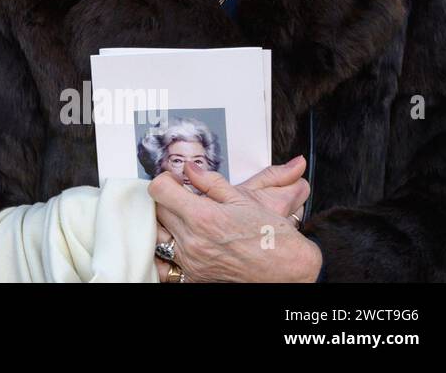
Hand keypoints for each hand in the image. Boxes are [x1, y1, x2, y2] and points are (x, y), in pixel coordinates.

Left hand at [152, 157, 320, 281]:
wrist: (288, 270)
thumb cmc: (272, 238)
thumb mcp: (244, 200)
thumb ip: (211, 183)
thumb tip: (191, 170)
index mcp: (203, 218)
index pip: (159, 190)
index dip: (166, 180)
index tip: (175, 181)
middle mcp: (193, 241)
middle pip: (157, 211)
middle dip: (167, 199)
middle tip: (183, 197)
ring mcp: (192, 261)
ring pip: (158, 235)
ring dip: (166, 223)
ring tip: (184, 218)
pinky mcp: (194, 275)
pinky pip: (167, 261)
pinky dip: (169, 248)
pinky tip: (183, 240)